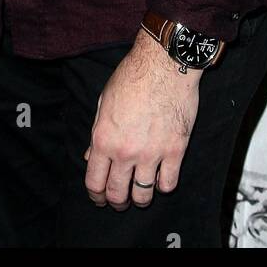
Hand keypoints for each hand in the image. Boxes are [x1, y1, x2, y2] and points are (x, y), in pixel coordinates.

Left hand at [83, 28, 202, 207]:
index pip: (94, 182)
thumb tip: (91, 156)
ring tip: (139, 195)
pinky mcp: (175, 150)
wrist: (164, 64)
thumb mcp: (104, 102)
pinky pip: (168, 183)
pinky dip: (162, 185)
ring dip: (139, 199)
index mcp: (104, 139)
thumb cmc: (132, 77)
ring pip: (143, 195)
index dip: (95, 195)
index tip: (99, 198)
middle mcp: (126, 151)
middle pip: (117, 194)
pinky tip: (159, 178)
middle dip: (116, 202)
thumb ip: (97, 133)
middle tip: (119, 201)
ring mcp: (152, 153)